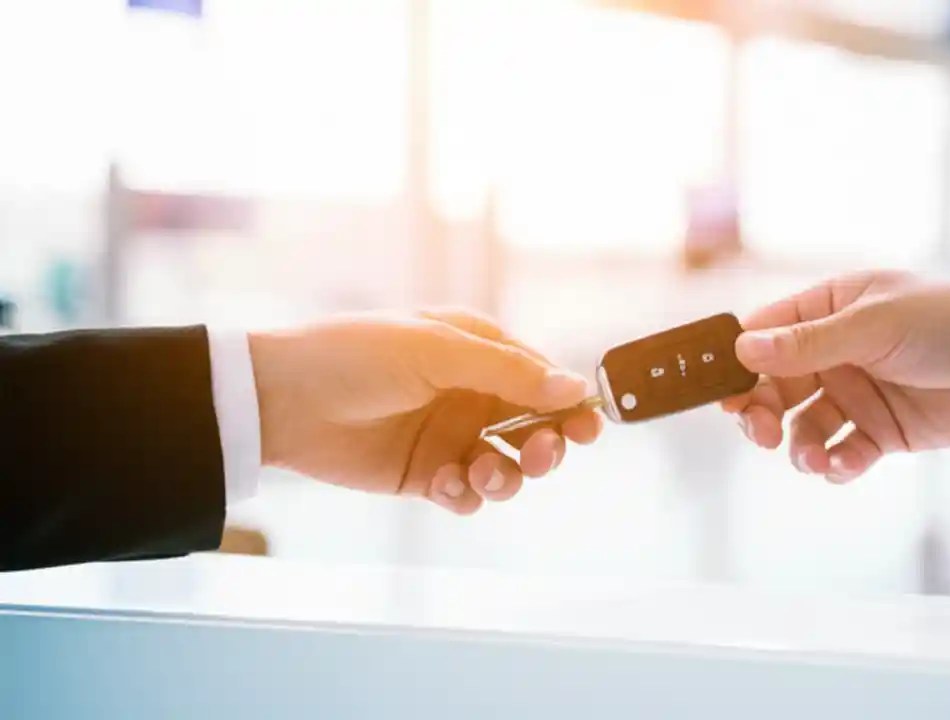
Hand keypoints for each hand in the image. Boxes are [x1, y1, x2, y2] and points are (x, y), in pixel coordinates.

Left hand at [248, 309, 602, 513]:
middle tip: (537, 456)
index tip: (588, 428)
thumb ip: (509, 372)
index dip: (570, 405)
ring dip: (506, 476)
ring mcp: (449, 435)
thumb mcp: (437, 351)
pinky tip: (446, 486)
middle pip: (535, 428)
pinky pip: (468, 494)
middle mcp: (471, 394)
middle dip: (545, 446)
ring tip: (481, 474)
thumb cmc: (355, 355)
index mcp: (478, 352)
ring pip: (507, 467)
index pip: (543, 379)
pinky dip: (467, 495)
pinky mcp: (425, 474)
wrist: (279, 400)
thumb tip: (574, 386)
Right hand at [723, 271, 949, 481]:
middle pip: (773, 386)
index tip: (717, 391)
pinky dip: (834, 464)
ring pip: (802, 426)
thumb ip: (809, 342)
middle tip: (761, 432)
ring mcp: (855, 392)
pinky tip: (842, 466)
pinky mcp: (879, 431)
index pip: (763, 333)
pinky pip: (840, 451)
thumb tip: (743, 349)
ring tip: (809, 458)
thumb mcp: (874, 325)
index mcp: (827, 309)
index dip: (736, 361)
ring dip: (797, 445)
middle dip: (761, 412)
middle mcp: (834, 352)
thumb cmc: (949, 323)